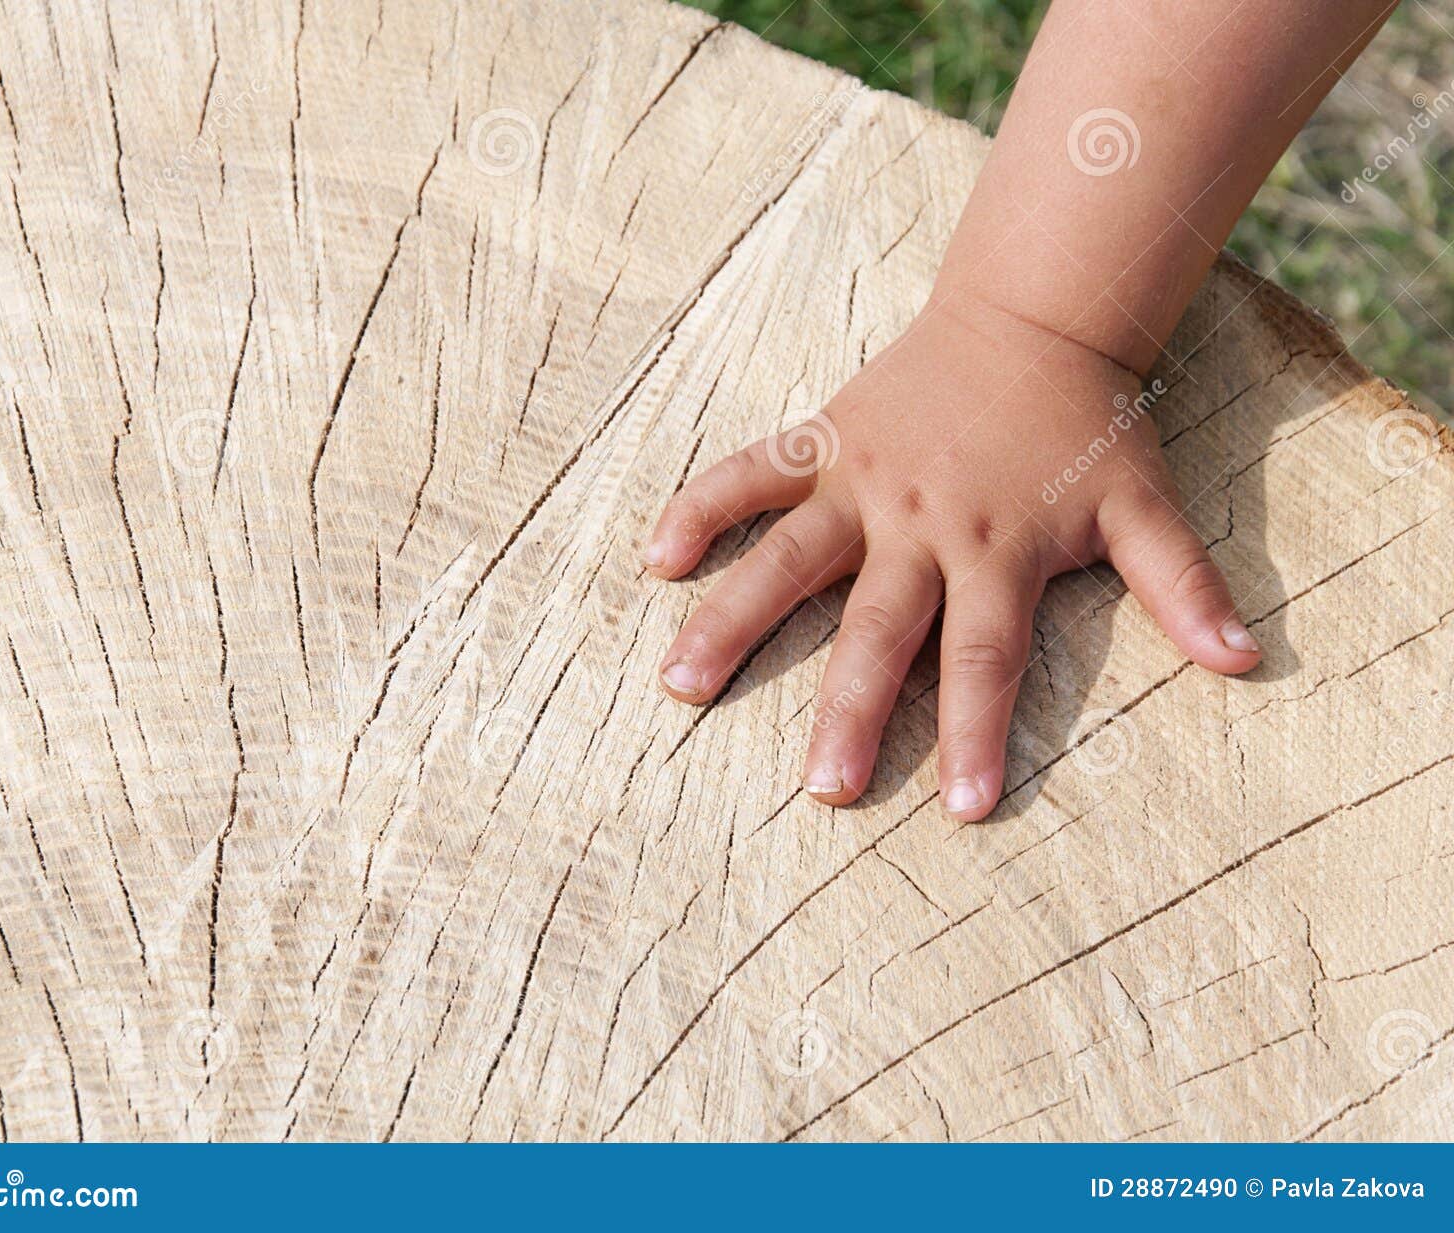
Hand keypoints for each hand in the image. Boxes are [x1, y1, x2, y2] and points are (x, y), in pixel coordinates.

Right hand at [641, 290, 1260, 819]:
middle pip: (879, 630)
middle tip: (822, 789)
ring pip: (788, 560)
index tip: (961, 810)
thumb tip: (1247, 662)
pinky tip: (658, 557)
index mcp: (996, 547)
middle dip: (852, 713)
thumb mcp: (1145, 501)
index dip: (976, 732)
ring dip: (734, 622)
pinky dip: (705, 507)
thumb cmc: (1085, 421)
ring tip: (682, 685)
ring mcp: (862, 481)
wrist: (1033, 315)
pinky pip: (752, 472)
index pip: (984, 655)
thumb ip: (1184, 584)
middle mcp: (919, 523)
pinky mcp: (823, 440)